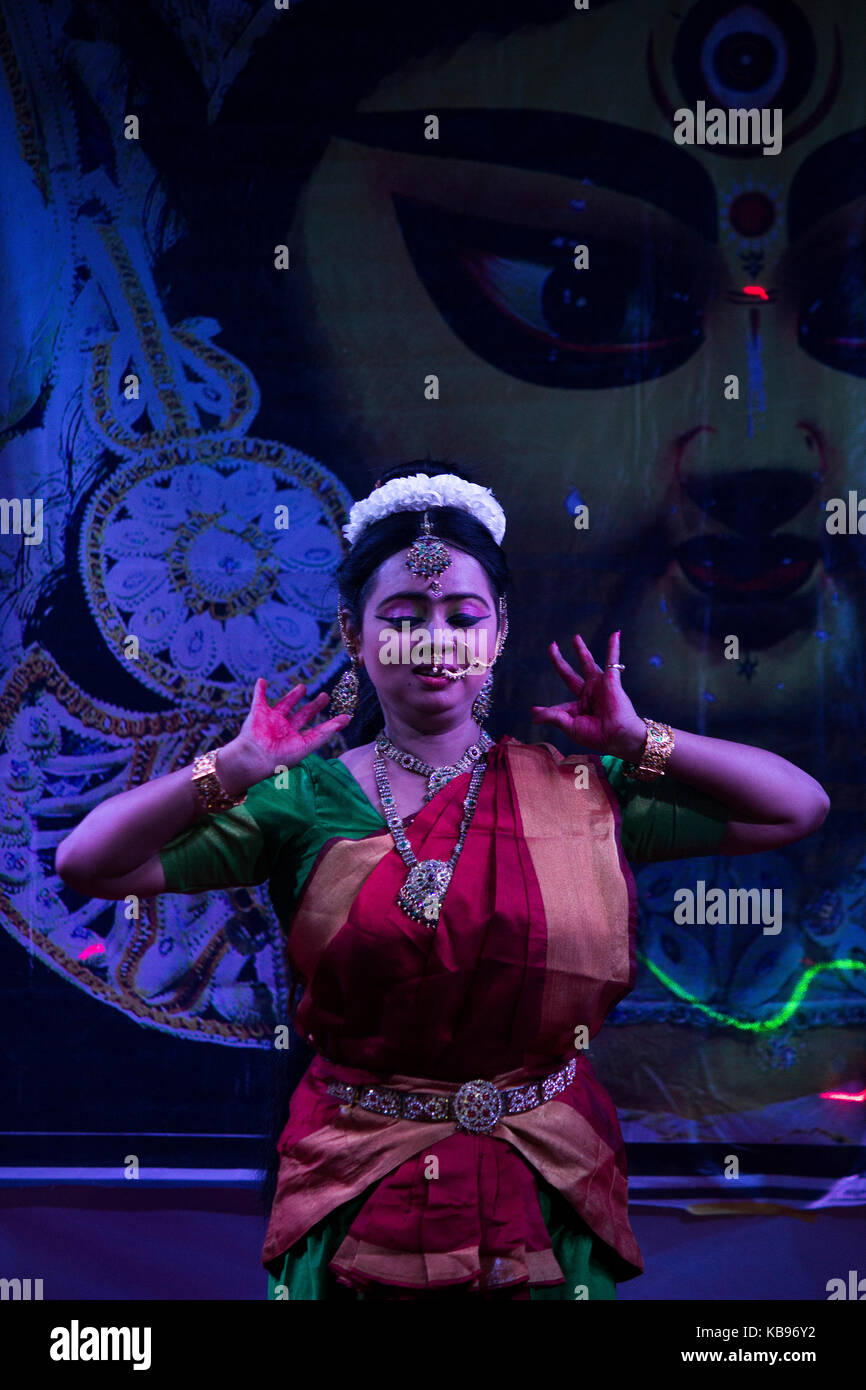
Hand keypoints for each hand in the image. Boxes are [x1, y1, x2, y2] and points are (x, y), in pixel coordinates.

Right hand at [219, 679, 350, 790]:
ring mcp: (272, 721)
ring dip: (293, 696)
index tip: (344, 717)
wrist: (254, 757)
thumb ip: (325, 733)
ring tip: (303, 687)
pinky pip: (259, 698)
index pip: (317, 729)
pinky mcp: (258, 713)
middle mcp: (285, 730)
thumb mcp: (306, 746)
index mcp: (296, 740)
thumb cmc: (280, 757)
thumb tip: (346, 720)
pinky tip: (262, 681)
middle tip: (325, 696)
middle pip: (303, 715)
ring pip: (285, 704)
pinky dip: (259, 690)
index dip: (330, 723)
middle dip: (314, 706)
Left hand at [530, 631, 646, 760]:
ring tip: (575, 638)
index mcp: (579, 708)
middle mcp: (589, 694)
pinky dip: (614, 647)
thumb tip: (533, 712)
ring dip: (581, 650)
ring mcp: (599, 685)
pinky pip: (612, 660)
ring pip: (587, 663)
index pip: (560, 706)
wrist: (617, 737)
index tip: (535, 712)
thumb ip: (552, 716)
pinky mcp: (611, 680)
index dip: (547, 710)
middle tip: (552, 646)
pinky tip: (615, 634)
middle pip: (569, 674)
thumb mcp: (570, 726)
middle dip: (559, 661)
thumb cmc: (596, 736)